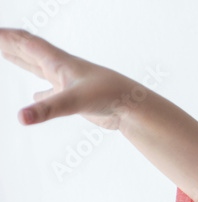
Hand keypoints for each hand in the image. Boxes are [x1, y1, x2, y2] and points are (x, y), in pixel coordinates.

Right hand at [0, 28, 144, 129]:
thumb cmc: (109, 96)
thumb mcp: (74, 101)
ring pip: (37, 68)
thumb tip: (21, 118)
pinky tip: (36, 96)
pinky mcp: (75, 99)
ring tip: (6, 53)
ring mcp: (67, 83)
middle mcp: (61, 68)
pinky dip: (40, 95)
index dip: (5, 37)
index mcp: (57, 61)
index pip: (24, 42)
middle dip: (8, 43)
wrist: (133, 108)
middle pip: (27, 50)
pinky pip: (51, 94)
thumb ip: (46, 109)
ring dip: (19, 60)